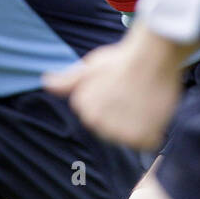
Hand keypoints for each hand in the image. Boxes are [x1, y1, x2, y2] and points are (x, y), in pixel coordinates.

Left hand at [43, 22, 188, 149]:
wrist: (151, 56)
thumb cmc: (122, 59)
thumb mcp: (90, 67)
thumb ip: (68, 81)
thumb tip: (46, 82)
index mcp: (83, 106)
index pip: (99, 117)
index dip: (114, 103)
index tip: (121, 89)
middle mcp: (96, 122)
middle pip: (113, 130)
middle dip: (124, 116)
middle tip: (135, 94)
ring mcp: (117, 131)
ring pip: (129, 137)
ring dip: (139, 125)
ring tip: (145, 102)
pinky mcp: (138, 137)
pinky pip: (146, 142)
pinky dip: (152, 132)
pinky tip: (153, 113)